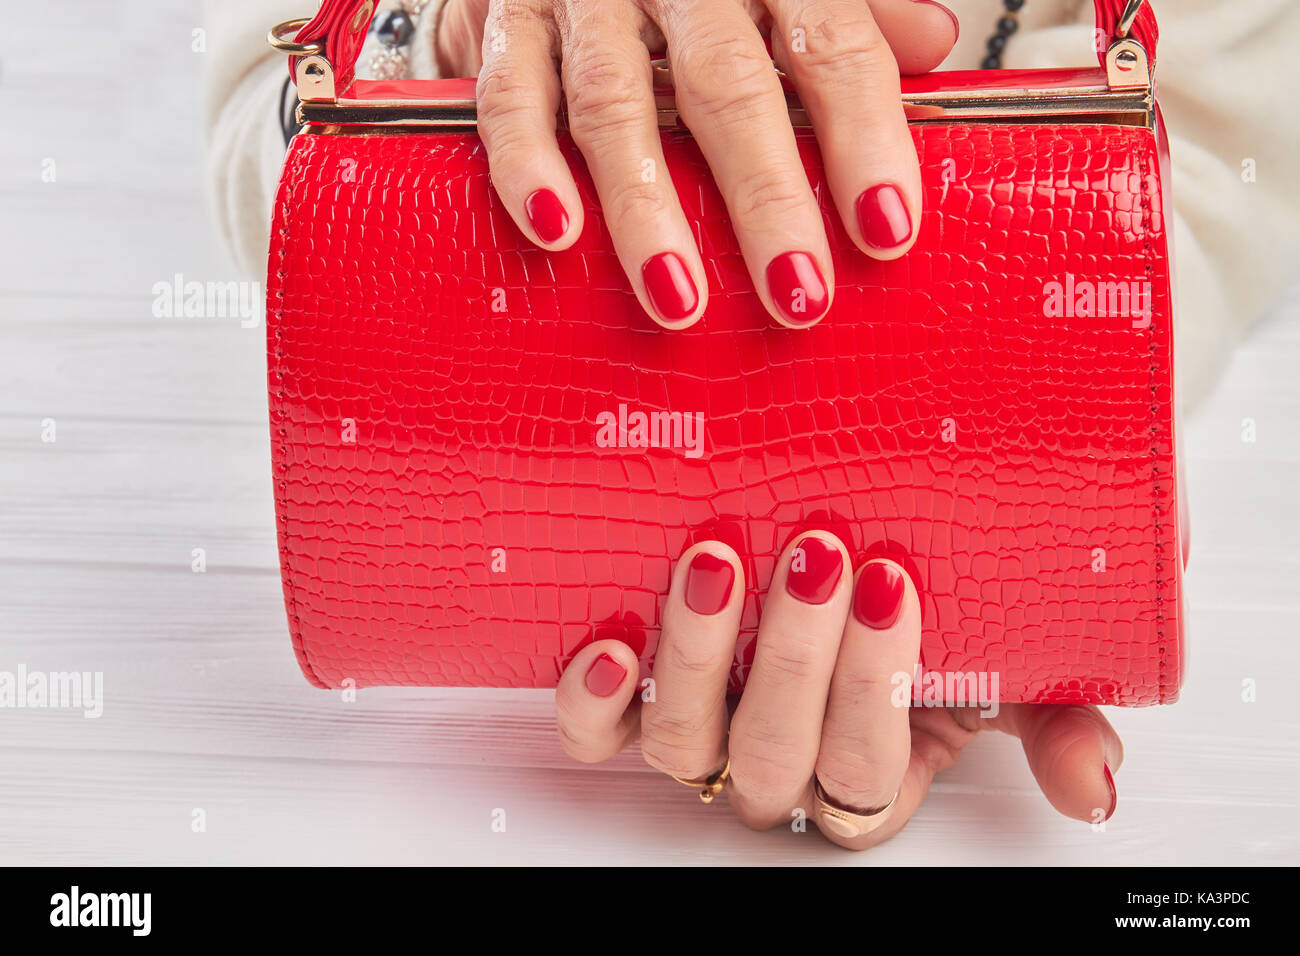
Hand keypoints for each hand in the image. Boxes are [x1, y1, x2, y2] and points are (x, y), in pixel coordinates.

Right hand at [436, 0, 957, 328]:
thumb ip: (852, 7)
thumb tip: (932, 43)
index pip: (832, 44)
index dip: (863, 136)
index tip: (886, 230)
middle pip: (729, 85)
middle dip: (765, 197)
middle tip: (796, 293)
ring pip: (615, 102)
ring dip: (646, 208)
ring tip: (681, 297)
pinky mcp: (502, 19)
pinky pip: (510, 96)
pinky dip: (527, 164)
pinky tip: (556, 232)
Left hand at [555, 532, 1124, 848]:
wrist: (853, 539)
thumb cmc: (932, 603)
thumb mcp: (1007, 656)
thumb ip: (1057, 715)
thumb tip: (1095, 787)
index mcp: (877, 765)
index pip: (869, 777)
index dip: (874, 697)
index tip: (889, 584)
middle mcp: (783, 759)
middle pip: (779, 756)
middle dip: (798, 660)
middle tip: (817, 556)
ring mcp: (707, 731)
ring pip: (686, 744)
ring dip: (699, 658)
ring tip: (719, 563)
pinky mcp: (635, 704)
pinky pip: (599, 735)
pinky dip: (594, 701)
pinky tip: (609, 642)